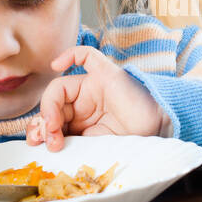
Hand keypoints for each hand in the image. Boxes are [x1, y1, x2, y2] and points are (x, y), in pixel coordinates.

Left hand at [27, 46, 167, 150]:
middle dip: (45, 122)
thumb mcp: (93, 146)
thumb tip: (43, 142)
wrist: (159, 133)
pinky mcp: (106, 74)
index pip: (52, 117)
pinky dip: (70, 55)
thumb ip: (71, 141)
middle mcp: (84, 101)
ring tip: (52, 126)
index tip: (42, 145)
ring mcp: (94, 86)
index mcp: (80, 119)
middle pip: (52, 103)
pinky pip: (86, 56)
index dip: (42, 128)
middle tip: (48, 140)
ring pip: (60, 85)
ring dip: (49, 106)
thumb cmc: (131, 141)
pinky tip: (57, 65)